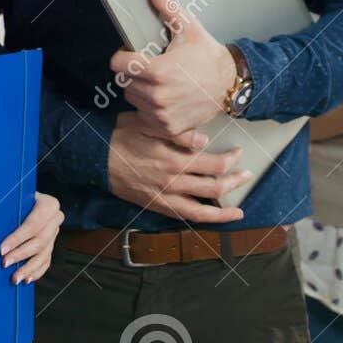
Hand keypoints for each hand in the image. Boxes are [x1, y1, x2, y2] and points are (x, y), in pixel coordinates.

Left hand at [0, 192, 62, 283]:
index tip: (1, 249)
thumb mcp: (15, 196)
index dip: (17, 238)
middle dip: (20, 254)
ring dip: (28, 268)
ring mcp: (55, 234)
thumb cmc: (17, 197)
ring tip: (14, 278)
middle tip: (4, 264)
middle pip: (39, 241)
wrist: (29, 199)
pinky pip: (46, 261)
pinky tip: (26, 279)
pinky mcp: (51, 245)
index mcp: (48, 204)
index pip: (33, 224)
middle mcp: (55, 219)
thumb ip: (7, 204)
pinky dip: (36, 272)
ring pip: (43, 254)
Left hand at [108, 0, 236, 138]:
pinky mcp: (168, 127)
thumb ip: (167, 7)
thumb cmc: (209, 56)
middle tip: (148, 66)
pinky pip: (145, 117)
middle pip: (124, 81)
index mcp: (157, 71)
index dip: (122, 56)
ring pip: (133, 99)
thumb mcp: (189, 28)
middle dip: (132, 72)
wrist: (231, 84)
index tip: (131, 54)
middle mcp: (157, 96)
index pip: (117, 65)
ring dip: (139, 90)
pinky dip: (149, 108)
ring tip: (157, 81)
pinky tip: (162, 98)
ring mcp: (162, 114)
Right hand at [108, 111, 248, 223]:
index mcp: (173, 159)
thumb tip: (203, 141)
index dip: (231, 160)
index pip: (214, 165)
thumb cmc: (121, 135)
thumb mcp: (148, 123)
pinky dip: (203, 219)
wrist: (95, 156)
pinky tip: (213, 218)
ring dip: (224, 211)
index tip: (238, 153)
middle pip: (214, 188)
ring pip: (202, 210)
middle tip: (246, 175)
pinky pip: (185, 217)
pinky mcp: (156, 205)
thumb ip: (177, 133)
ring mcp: (164, 197)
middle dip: (235, 182)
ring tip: (239, 211)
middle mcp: (172, 181)